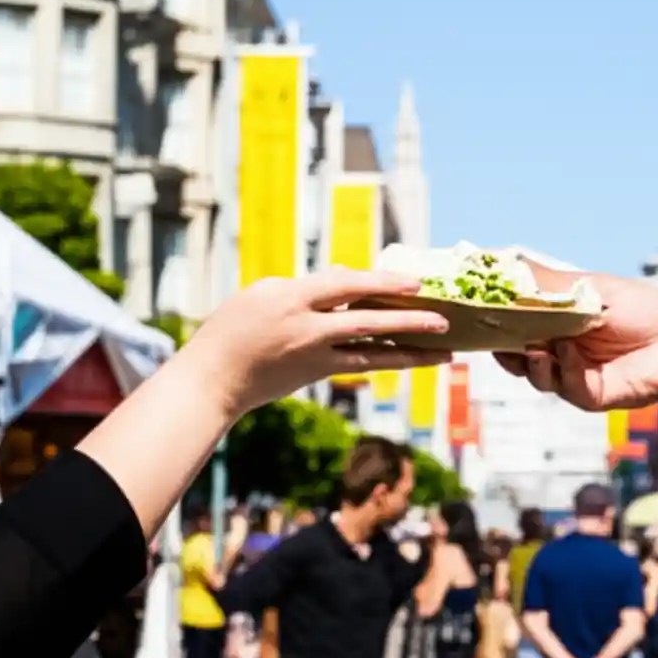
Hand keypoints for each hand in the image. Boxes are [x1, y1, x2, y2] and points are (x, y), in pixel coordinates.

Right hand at [181, 269, 451, 416]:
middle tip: (445, 320)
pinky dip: (387, 360)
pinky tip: (410, 360)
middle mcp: (306, 327)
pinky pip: (360, 365)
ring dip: (411, 351)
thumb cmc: (233, 328)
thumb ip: (309, 287)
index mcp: (292, 297)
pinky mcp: (316, 375)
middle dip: (409, 320)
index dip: (382, 281)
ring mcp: (313, 355)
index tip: (415, 283)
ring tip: (445, 352)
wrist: (213, 379)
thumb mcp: (264, 294)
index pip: (346, 285)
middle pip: (368, 321)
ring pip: (372, 351)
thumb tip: (347, 277)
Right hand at [495, 261, 657, 409]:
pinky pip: (565, 386)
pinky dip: (564, 369)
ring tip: (535, 347)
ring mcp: (573, 375)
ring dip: (530, 362)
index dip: (498, 323)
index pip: (517, 326)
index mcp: (560, 324)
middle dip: (504, 347)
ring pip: (535, 375)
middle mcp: (562, 351)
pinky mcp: (588, 396)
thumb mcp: (590, 289)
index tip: (479, 314)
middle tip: (494, 337)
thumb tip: (503, 259)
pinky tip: (570, 352)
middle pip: (518, 355)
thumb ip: (546, 283)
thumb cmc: (643, 311)